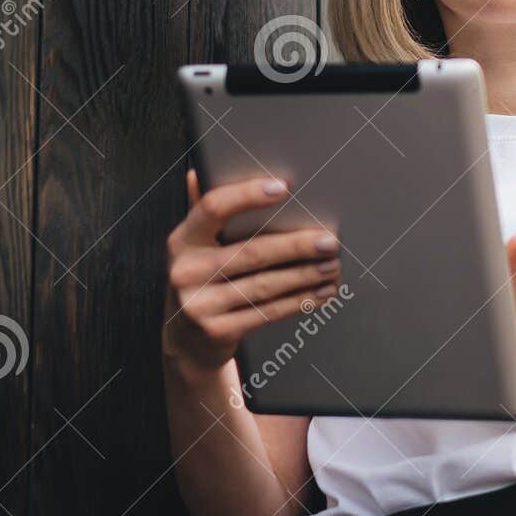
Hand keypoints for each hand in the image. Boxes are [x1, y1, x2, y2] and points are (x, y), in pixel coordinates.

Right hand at [162, 168, 342, 379]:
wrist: (185, 342)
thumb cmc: (201, 281)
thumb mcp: (194, 248)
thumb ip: (202, 213)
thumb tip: (199, 173)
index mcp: (182, 241)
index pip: (213, 208)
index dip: (248, 195)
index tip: (284, 187)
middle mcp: (186, 271)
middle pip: (252, 252)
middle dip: (297, 245)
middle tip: (330, 240)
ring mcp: (200, 304)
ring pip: (266, 285)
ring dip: (306, 275)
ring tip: (333, 267)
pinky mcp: (218, 331)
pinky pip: (269, 312)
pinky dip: (300, 301)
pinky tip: (321, 292)